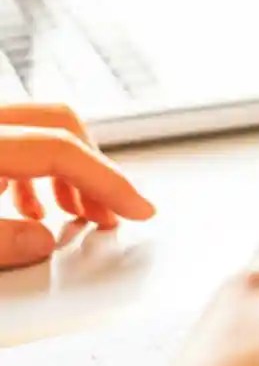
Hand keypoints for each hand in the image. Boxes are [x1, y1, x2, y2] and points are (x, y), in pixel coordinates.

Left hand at [0, 104, 154, 268]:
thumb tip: (41, 241)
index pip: (61, 149)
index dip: (108, 181)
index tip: (138, 209)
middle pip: (59, 124)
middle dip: (96, 169)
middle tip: (112, 212)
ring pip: (38, 128)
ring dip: (67, 170)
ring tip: (77, 212)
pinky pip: (15, 136)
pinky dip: (33, 168)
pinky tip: (30, 205)